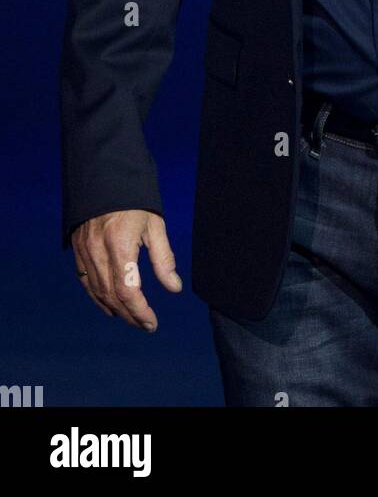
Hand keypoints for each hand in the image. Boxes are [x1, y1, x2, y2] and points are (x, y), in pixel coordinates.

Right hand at [71, 210, 181, 329]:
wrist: (105, 178)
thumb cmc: (135, 201)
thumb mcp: (155, 225)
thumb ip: (164, 258)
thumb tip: (174, 287)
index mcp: (120, 246)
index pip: (128, 291)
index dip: (140, 312)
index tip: (152, 324)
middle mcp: (98, 253)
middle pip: (112, 297)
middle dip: (130, 315)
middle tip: (145, 324)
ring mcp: (85, 252)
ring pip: (97, 292)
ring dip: (114, 310)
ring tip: (131, 318)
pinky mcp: (78, 250)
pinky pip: (85, 282)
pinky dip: (97, 298)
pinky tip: (109, 305)